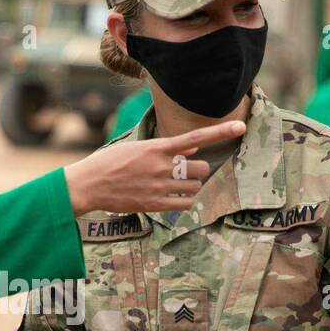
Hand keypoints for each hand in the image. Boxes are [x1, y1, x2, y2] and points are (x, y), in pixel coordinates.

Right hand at [62, 119, 245, 214]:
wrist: (89, 184)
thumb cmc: (110, 163)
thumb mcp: (136, 147)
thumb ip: (165, 148)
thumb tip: (193, 146)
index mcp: (157, 147)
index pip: (196, 137)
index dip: (221, 132)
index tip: (241, 127)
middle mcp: (161, 166)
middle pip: (200, 168)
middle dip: (197, 171)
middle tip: (185, 173)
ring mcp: (159, 185)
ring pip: (194, 187)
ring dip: (190, 187)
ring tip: (174, 186)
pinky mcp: (154, 203)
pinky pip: (184, 204)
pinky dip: (185, 201)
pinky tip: (174, 198)